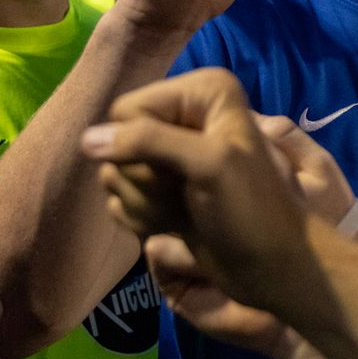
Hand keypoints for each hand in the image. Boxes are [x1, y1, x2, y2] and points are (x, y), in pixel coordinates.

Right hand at [110, 106, 357, 354]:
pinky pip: (121, 196)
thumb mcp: (208, 163)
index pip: (128, 109)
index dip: (140, 145)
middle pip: (117, 141)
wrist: (271, 266)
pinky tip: (173, 224)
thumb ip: (148, 141)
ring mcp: (171, 154)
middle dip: (143, 178)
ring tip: (181, 211)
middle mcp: (185, 115)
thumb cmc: (251, 210)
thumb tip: (86, 140)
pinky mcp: (161, 188)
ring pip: (116, 172)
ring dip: (143, 201)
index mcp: (204, 92)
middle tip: (182, 195)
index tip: (179, 170)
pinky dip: (142, 216)